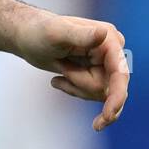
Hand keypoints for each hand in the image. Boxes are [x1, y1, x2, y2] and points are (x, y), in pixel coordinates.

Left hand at [15, 12, 128, 131]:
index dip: (117, 97)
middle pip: (107, 88)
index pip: (120, 74)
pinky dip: (73, 89)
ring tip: (59, 68)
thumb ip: (80, 35)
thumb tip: (104, 33)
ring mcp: (107, 64)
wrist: (28, 38)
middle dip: (79, 83)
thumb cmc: (38, 32)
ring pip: (100, 93)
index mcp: (110, 39)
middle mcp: (113, 52)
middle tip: (60, 66)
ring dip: (75, 86)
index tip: (107, 116)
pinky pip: (93, 94)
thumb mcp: (55, 34)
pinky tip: (58, 79)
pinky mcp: (99, 74)